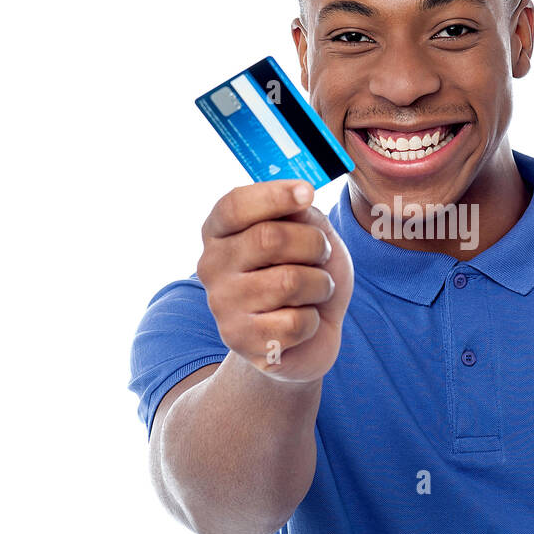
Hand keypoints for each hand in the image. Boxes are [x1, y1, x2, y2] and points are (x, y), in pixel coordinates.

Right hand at [197, 180, 352, 383]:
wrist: (309, 336)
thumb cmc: (306, 273)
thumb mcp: (309, 232)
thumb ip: (300, 213)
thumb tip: (300, 199)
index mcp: (220, 232)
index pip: (235, 205)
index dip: (274, 195)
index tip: (308, 192)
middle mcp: (211, 266)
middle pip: (269, 238)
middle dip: (313, 244)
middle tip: (322, 254)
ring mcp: (222, 306)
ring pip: (289, 282)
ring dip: (320, 284)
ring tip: (315, 290)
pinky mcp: (240, 341)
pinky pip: (295, 323)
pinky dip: (314, 320)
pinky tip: (303, 321)